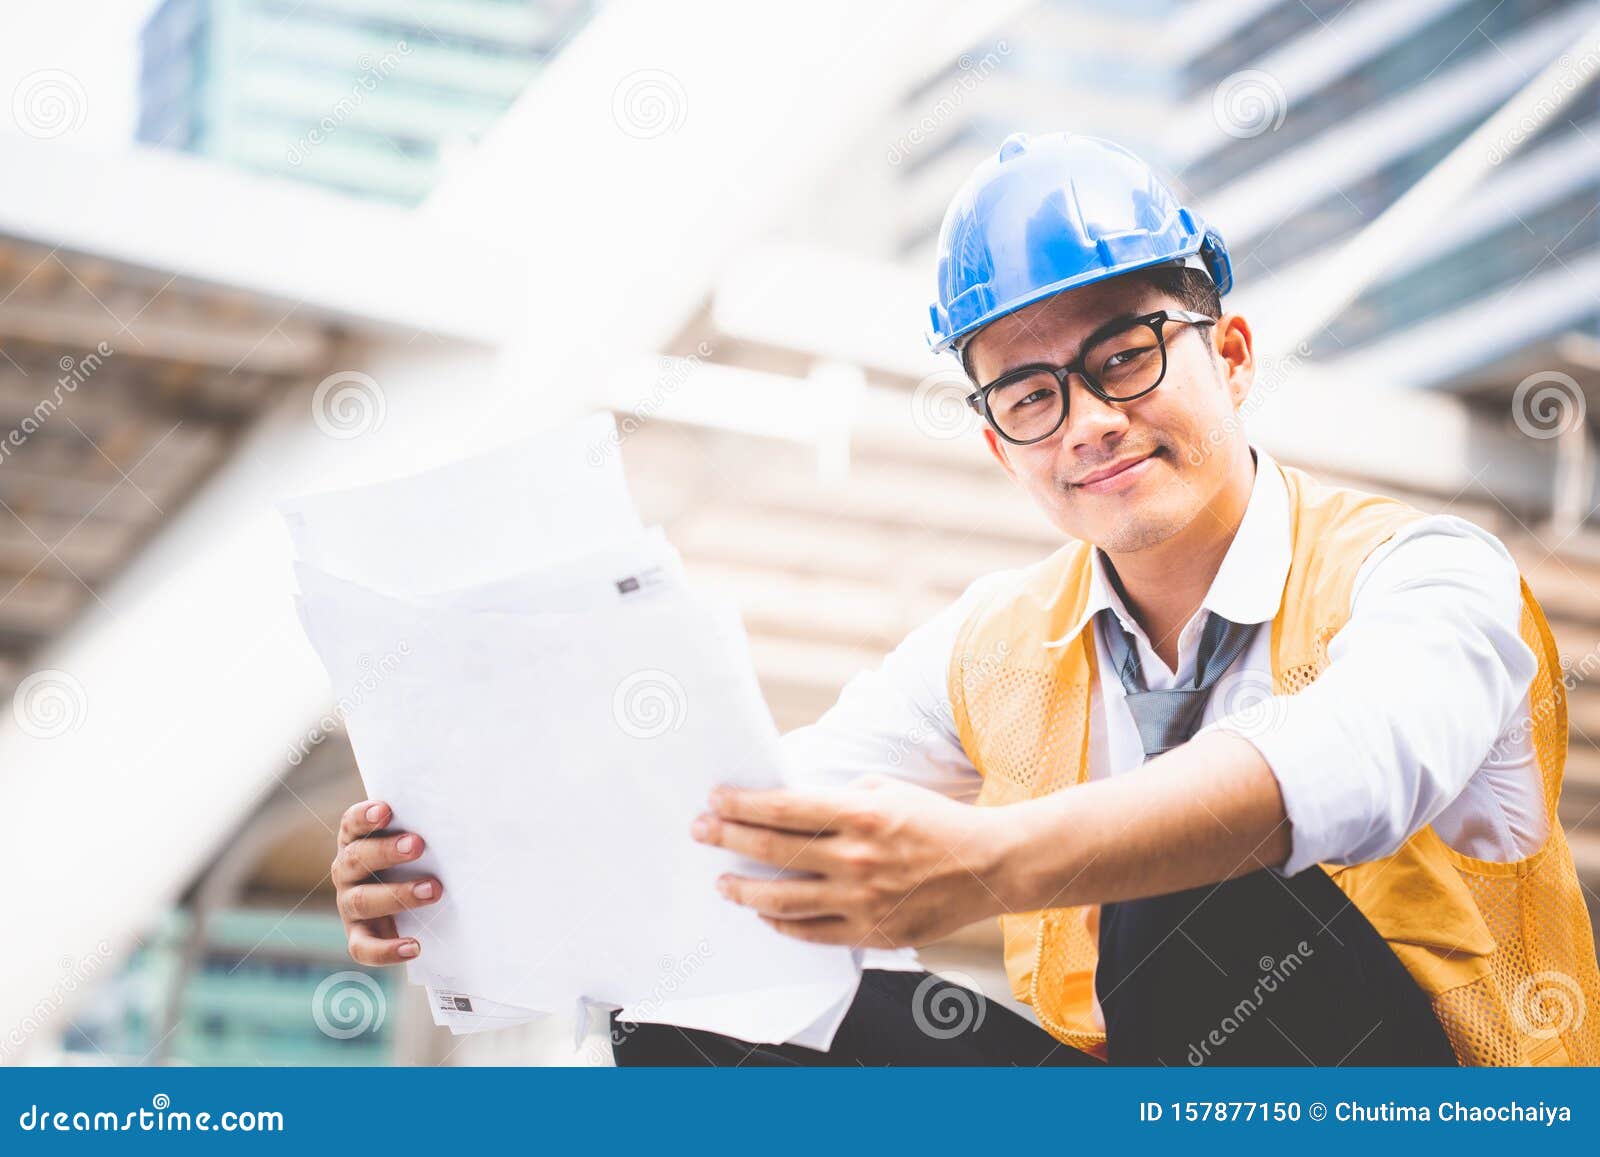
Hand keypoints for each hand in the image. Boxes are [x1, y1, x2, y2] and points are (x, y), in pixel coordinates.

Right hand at [331, 800, 443, 964]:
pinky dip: (386, 950)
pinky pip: (363, 948)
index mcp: (356, 840)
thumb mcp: (417, 840)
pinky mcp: (358, 935)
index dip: (365, 816)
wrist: (411, 902)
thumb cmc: (417, 858)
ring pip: (363, 900)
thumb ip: (427, 826)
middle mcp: (346, 871)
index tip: (386, 810)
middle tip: (418, 845)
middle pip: (357, 859)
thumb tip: (467, 810)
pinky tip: (414, 946)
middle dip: (387, 852)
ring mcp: (349, 904)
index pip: (352, 824)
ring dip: (398, 895)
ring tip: (434, 890)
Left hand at [691, 774, 1019, 948]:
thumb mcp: (887, 790)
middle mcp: (855, 857)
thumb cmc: (936, 821)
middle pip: (771, 851)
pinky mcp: (871, 932)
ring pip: (781, 900)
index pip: (782, 808)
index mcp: (859, 813)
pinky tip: (765, 915)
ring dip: (743, 891)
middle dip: (727, 839)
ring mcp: (861, 899)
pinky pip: (811, 933)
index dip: (741, 804)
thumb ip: (838, 799)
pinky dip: (782, 924)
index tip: (714, 801)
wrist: (987, 866)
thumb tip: (788, 807)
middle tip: (701, 833)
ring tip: (723, 883)